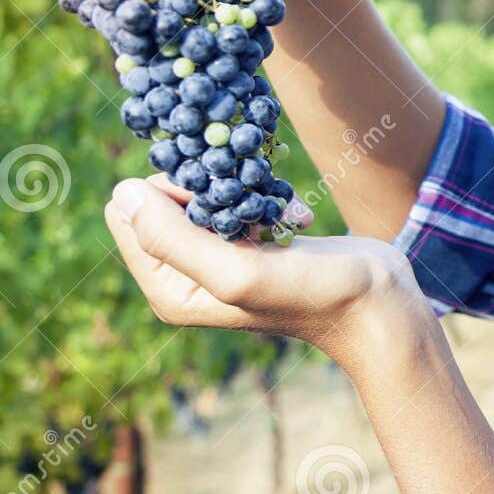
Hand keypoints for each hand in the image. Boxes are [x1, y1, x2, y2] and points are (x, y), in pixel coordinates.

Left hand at [105, 175, 424, 371]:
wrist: (375, 304)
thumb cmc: (311, 295)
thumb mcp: (236, 270)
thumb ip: (173, 238)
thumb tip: (119, 192)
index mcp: (169, 287)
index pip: (128, 214)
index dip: (168, 193)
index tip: (216, 199)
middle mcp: (188, 272)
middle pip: (164, 197)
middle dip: (207, 189)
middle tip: (251, 205)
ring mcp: (222, 254)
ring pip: (204, 192)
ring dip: (243, 191)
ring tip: (278, 217)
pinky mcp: (255, 239)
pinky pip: (240, 196)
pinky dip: (269, 197)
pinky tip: (296, 219)